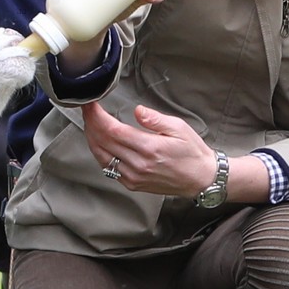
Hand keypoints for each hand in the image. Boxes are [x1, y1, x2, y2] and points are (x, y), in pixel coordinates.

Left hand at [82, 101, 216, 198]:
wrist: (201, 179)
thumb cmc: (192, 152)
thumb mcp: (179, 128)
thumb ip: (155, 119)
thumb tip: (138, 111)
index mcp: (149, 148)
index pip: (112, 130)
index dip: (97, 116)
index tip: (90, 104)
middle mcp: (138, 165)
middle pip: (102, 142)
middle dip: (90, 123)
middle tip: (87, 109)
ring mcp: (133, 177)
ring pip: (101, 156)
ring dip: (92, 138)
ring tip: (90, 123)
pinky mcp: (132, 184)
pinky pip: (108, 167)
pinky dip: (100, 152)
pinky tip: (99, 142)